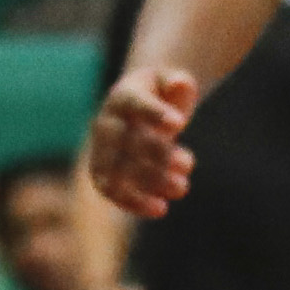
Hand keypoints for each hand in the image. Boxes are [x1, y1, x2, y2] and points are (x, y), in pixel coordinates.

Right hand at [87, 66, 197, 219]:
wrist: (137, 110)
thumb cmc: (159, 95)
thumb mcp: (171, 80)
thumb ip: (177, 82)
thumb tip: (180, 84)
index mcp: (123, 96)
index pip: (136, 103)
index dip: (156, 114)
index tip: (180, 124)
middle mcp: (107, 122)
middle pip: (128, 141)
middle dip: (159, 154)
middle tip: (188, 163)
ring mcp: (101, 149)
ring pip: (120, 170)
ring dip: (151, 182)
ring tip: (182, 187)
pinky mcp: (102, 173)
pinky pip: (112, 191)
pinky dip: (134, 202)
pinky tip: (160, 208)